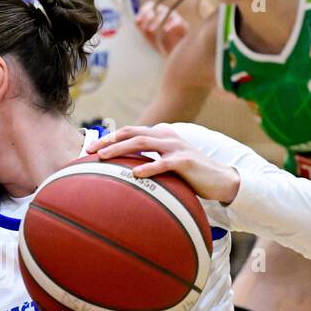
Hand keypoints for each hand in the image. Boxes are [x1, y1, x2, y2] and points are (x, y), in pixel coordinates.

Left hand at [90, 125, 240, 203]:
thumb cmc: (189, 174)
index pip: (130, 131)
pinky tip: (135, 174)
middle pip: (132, 133)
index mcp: (160, 134)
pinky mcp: (185, 161)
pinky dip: (149, 168)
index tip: (90, 148)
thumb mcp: (166, 163)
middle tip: (90, 151)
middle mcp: (166, 136)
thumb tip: (122, 171)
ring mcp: (176, 147)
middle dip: (109, 141)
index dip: (109, 138)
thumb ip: (148, 160)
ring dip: (121, 149)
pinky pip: (164, 163)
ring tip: (104, 157)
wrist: (220, 179)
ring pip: (143, 142)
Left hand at [135, 0, 188, 56]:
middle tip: (144, 27)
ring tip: (150, 30)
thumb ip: (143, 29)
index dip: (143, 11)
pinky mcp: (183, 24)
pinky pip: (176, 20)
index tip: (137, 20)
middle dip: (148, 16)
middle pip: (157, 7)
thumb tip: (136, 20)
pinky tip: (164, 30)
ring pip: (165, 12)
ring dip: (156, 20)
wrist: (178, 55)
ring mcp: (175, 18)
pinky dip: (170, 24)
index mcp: (158, 15)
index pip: (150, 5)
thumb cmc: (163, 45)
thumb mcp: (150, 38)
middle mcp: (167, 14)